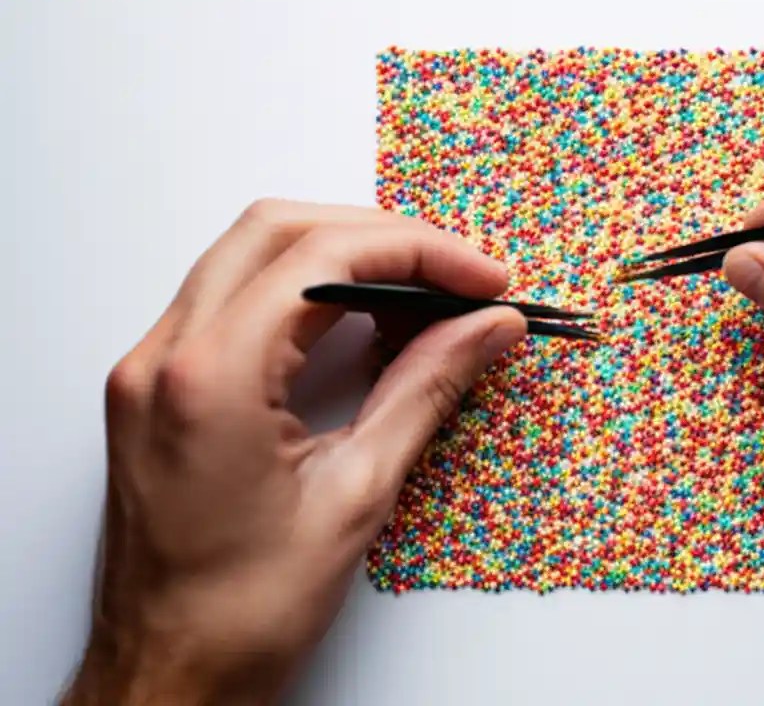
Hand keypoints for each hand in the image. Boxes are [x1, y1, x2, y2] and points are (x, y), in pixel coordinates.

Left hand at [63, 201, 525, 703]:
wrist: (169, 673)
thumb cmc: (246, 610)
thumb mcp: (357, 492)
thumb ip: (425, 387)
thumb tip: (486, 325)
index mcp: (211, 376)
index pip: (325, 256)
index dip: (420, 252)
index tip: (483, 278)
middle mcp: (164, 355)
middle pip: (280, 228)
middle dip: (382, 237)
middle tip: (458, 275)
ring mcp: (150, 367)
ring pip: (251, 254)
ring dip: (341, 257)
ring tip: (420, 297)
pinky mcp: (155, 386)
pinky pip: (230, 299)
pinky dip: (302, 293)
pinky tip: (358, 323)